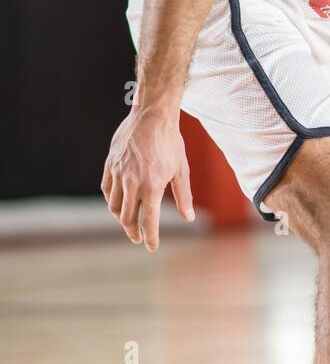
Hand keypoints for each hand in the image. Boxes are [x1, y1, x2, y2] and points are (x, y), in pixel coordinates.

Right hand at [101, 106, 193, 250]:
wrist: (151, 116)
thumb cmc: (170, 142)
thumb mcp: (181, 170)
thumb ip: (184, 196)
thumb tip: (188, 218)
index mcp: (151, 187)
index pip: (149, 221)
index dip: (150, 237)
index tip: (151, 247)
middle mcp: (132, 183)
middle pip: (128, 218)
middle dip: (133, 232)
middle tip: (138, 238)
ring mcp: (118, 174)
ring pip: (115, 206)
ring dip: (122, 219)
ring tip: (129, 223)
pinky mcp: (110, 165)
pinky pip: (107, 190)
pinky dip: (112, 201)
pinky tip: (118, 205)